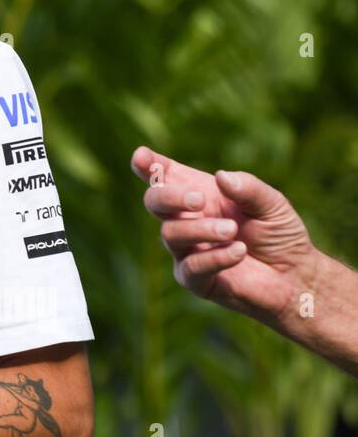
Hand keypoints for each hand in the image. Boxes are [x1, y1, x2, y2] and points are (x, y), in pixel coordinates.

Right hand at [130, 146, 319, 328]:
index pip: (166, 177)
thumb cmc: (280, 235)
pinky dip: (214, 257)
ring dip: (202, 230)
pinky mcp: (195, 280)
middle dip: (169, 196)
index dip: (149, 165)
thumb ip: (249, 188)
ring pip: (171, 233)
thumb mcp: (273, 204)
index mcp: (200, 195)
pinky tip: (238, 252)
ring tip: (232, 231)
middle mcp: (187, 220)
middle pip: (154, 201)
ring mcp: (187, 250)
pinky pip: (191, 266)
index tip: (141, 156)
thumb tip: (221, 177)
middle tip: (199, 199)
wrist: (296, 277)